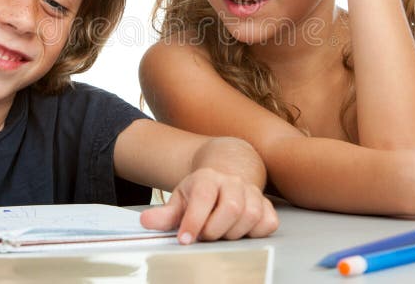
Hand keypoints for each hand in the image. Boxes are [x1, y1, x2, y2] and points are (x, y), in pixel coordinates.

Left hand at [138, 168, 277, 243]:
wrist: (226, 174)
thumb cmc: (201, 192)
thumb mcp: (180, 199)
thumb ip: (165, 214)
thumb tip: (146, 221)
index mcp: (208, 178)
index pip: (203, 197)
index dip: (194, 220)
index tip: (185, 239)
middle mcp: (233, 182)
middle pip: (232, 208)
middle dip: (216, 229)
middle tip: (205, 235)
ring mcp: (252, 192)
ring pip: (251, 215)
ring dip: (234, 233)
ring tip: (221, 233)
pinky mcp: (266, 205)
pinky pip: (268, 222)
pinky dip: (256, 232)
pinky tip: (241, 231)